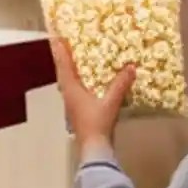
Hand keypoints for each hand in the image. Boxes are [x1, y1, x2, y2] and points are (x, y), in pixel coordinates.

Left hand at [51, 37, 134, 155]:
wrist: (94, 148)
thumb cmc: (97, 123)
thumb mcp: (111, 102)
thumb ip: (120, 84)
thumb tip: (131, 67)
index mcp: (72, 90)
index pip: (64, 66)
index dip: (60, 52)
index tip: (56, 38)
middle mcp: (68, 96)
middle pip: (62, 73)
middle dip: (62, 60)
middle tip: (62, 46)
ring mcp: (72, 105)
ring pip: (67, 83)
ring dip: (68, 71)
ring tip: (72, 61)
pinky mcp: (78, 112)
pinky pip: (74, 91)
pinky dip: (76, 82)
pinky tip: (84, 83)